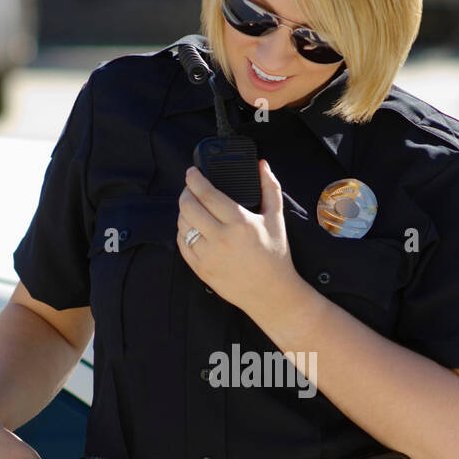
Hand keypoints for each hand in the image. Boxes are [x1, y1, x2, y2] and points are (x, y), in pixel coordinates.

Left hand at [176, 159, 298, 316]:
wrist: (271, 293)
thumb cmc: (275, 256)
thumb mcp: (276, 219)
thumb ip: (270, 188)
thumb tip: (262, 164)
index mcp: (240, 223)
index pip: (207, 194)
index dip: (195, 179)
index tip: (192, 173)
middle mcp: (221, 239)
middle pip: (189, 207)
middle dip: (185, 193)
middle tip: (189, 189)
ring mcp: (209, 256)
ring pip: (183, 225)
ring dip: (183, 212)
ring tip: (191, 207)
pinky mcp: (201, 269)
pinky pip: (182, 244)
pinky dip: (182, 232)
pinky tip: (190, 228)